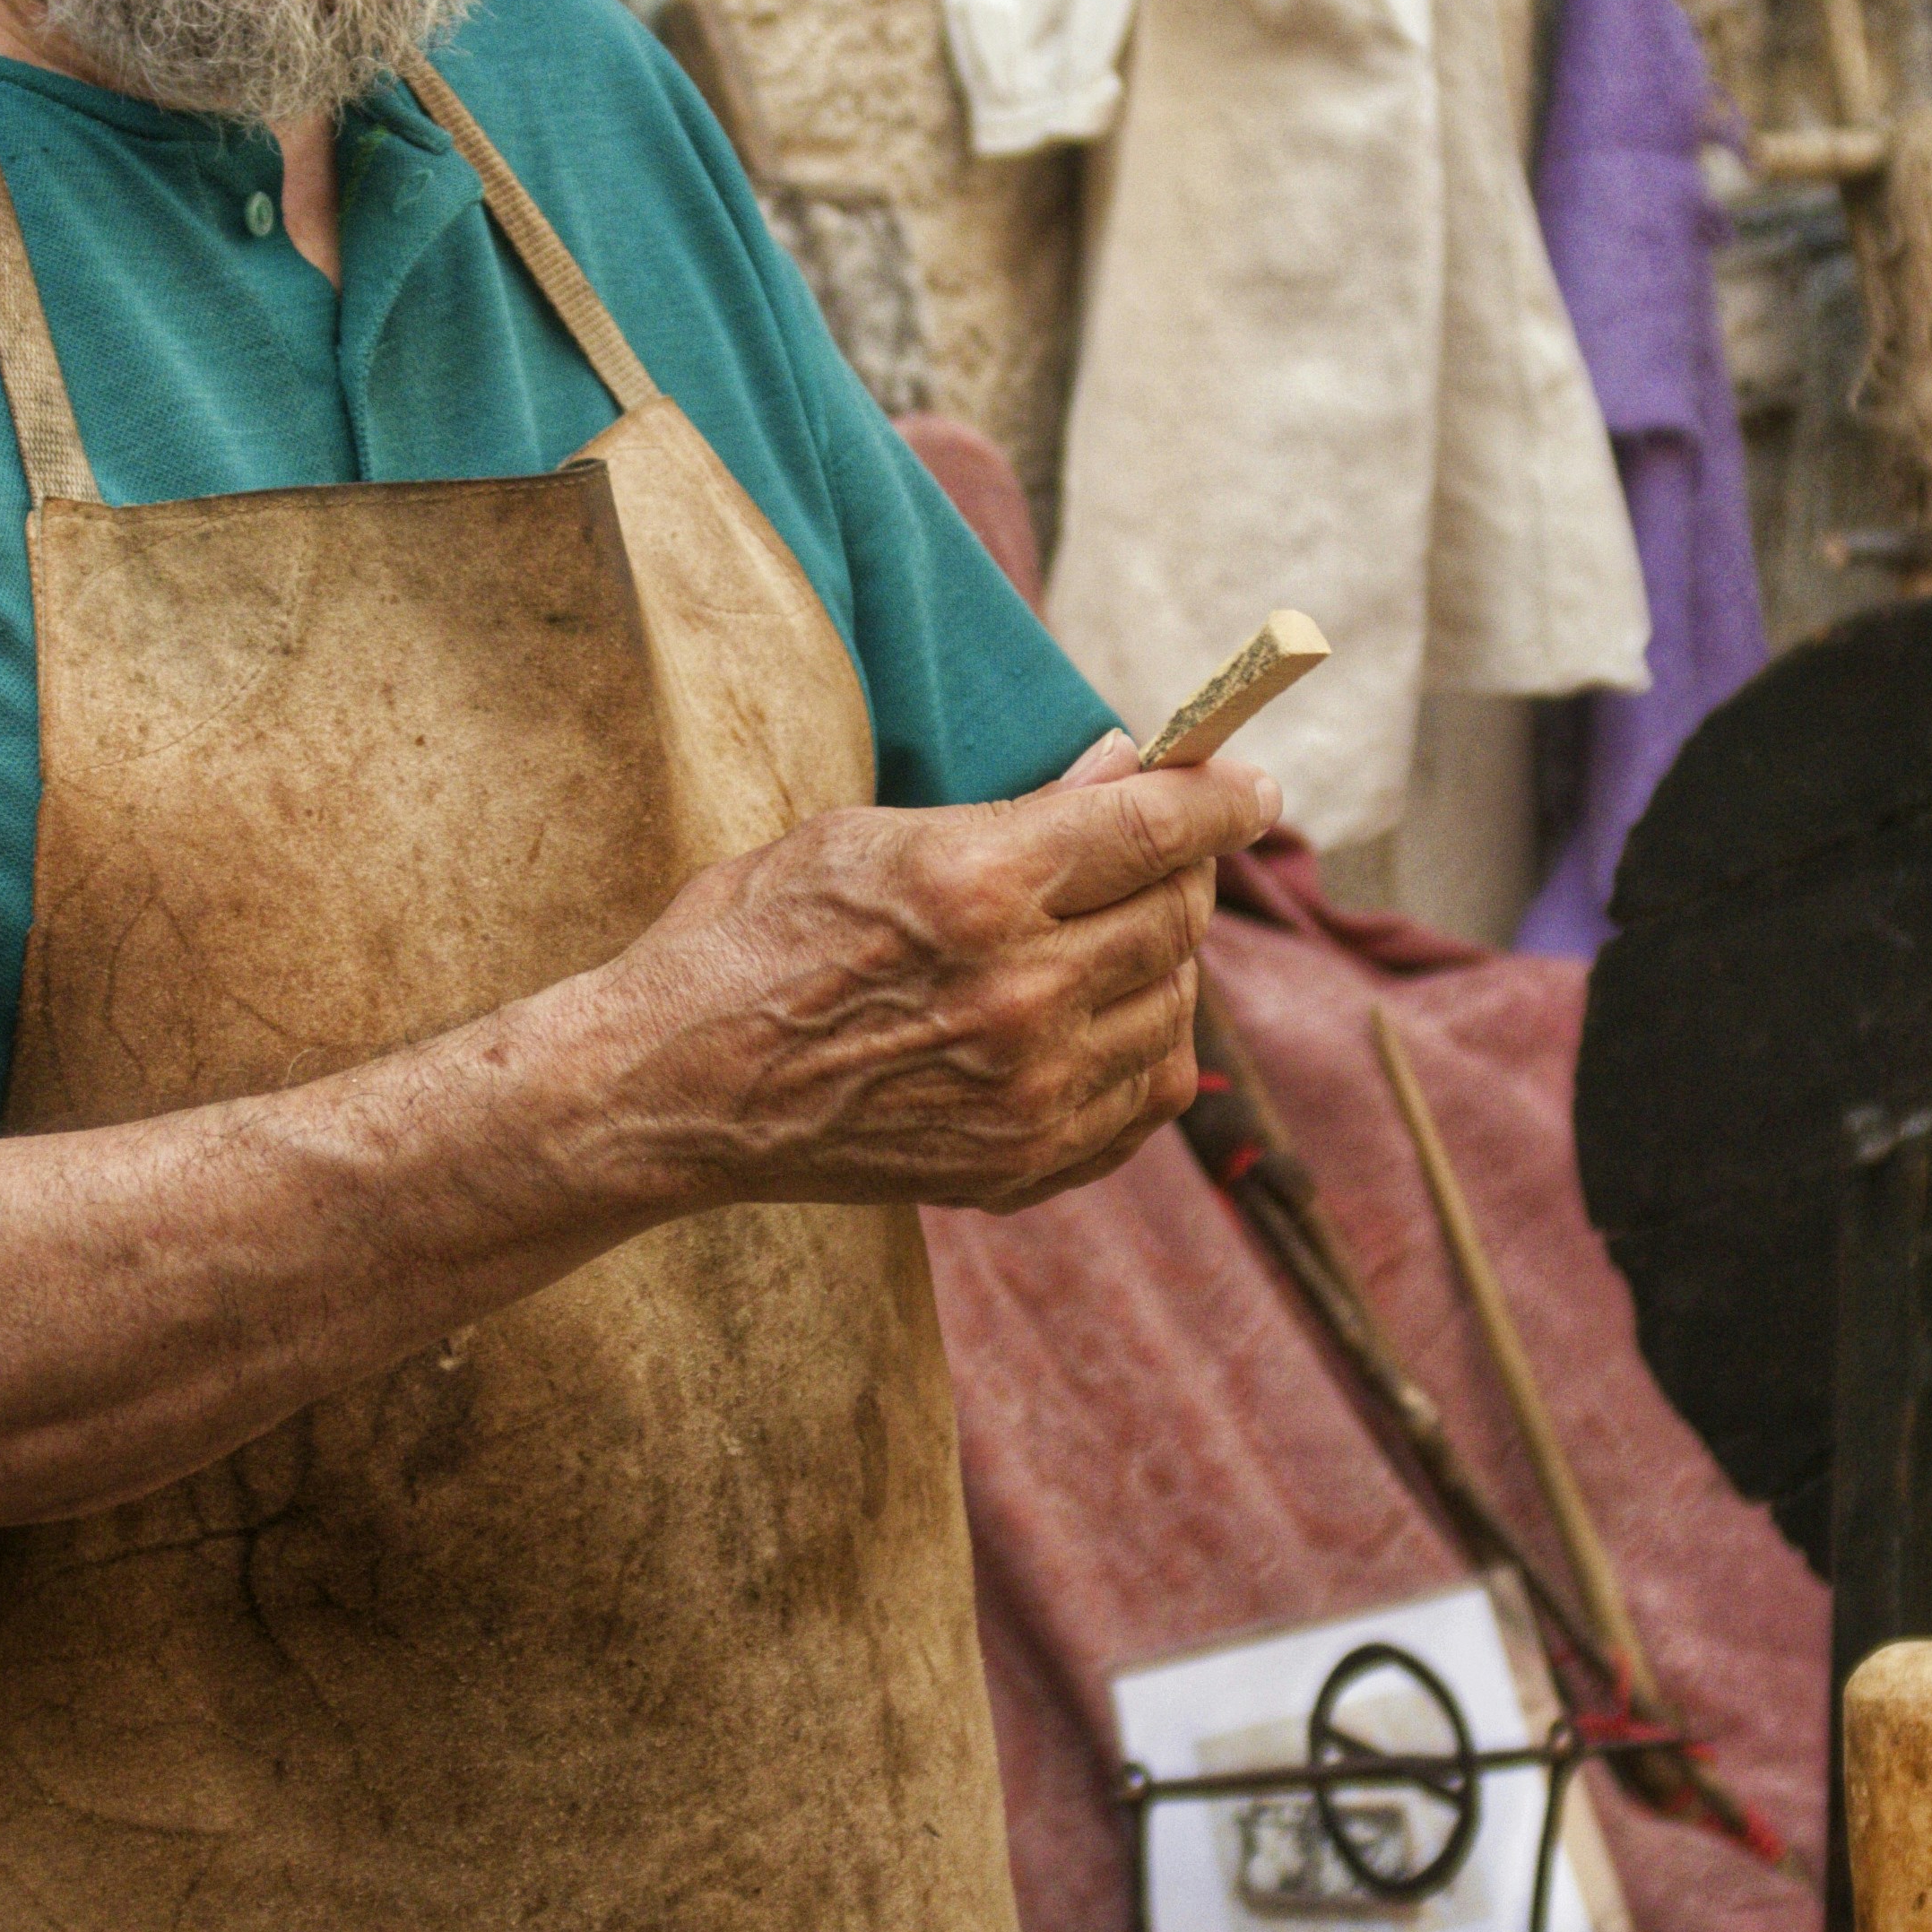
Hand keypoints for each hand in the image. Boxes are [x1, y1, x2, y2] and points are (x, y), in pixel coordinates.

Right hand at [586, 729, 1282, 1214]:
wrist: (676, 1088)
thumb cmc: (750, 938)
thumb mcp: (866, 835)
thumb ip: (1011, 811)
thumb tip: (1119, 768)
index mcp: (977, 886)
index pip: (1155, 826)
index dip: (1223, 797)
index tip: (1255, 785)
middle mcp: (1019, 992)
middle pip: (1178, 916)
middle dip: (1188, 870)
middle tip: (1166, 852)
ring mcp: (1027, 1091)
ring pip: (1174, 1008)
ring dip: (1162, 962)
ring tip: (1109, 937)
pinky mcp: (1021, 1163)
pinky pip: (1146, 1097)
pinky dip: (1148, 1049)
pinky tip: (1105, 1019)